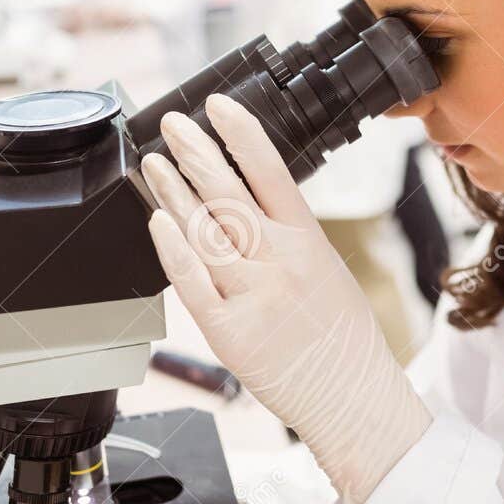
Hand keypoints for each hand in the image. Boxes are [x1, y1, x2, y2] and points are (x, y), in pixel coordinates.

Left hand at [140, 94, 431, 503]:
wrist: (349, 397)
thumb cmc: (342, 339)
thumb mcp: (328, 269)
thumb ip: (288, 236)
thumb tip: (248, 202)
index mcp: (308, 241)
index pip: (272, 171)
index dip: (242, 134)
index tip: (219, 106)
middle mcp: (279, 261)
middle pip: (228, 193)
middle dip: (196, 153)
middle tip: (173, 126)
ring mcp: (252, 294)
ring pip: (203, 231)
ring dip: (173, 192)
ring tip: (153, 164)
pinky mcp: (227, 329)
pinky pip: (191, 281)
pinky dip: (172, 248)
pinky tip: (156, 222)